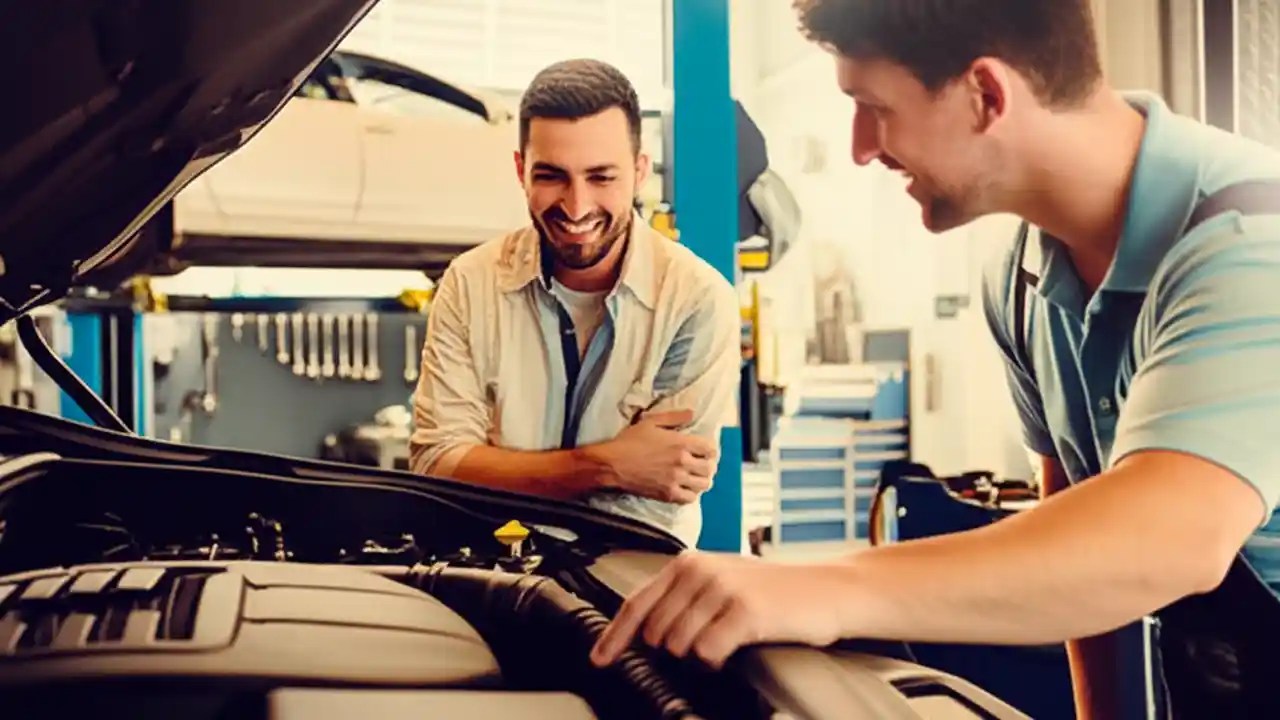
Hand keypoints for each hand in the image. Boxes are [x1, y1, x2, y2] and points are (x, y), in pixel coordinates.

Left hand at [589, 551, 843, 669]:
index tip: (600, 658)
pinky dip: (716, 659)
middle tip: (706, 642)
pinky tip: (734, 648)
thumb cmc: (776, 591)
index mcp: (688, 562)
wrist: (828, 590)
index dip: (614, 636)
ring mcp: (720, 589)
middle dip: (673, 650)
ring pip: (678, 646)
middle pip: (655, 633)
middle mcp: (699, 570)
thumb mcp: (722, 582)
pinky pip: (706, 653)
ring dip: (698, 655)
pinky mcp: (743, 611)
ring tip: (726, 640)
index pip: (637, 603)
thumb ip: (683, 598)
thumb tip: (645, 632)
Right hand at [593, 409, 715, 503]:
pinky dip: (691, 494)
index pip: (710, 448)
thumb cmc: (629, 441)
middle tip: (703, 465)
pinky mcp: (668, 494)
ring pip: (703, 484)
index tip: (705, 451)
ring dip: (702, 480)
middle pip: (710, 468)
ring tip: (696, 477)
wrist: (612, 464)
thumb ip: (674, 417)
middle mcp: (682, 462)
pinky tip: (686, 488)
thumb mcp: (651, 422)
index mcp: (680, 443)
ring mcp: (676, 480)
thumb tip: (692, 413)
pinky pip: (690, 498)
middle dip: (709, 465)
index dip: (710, 450)